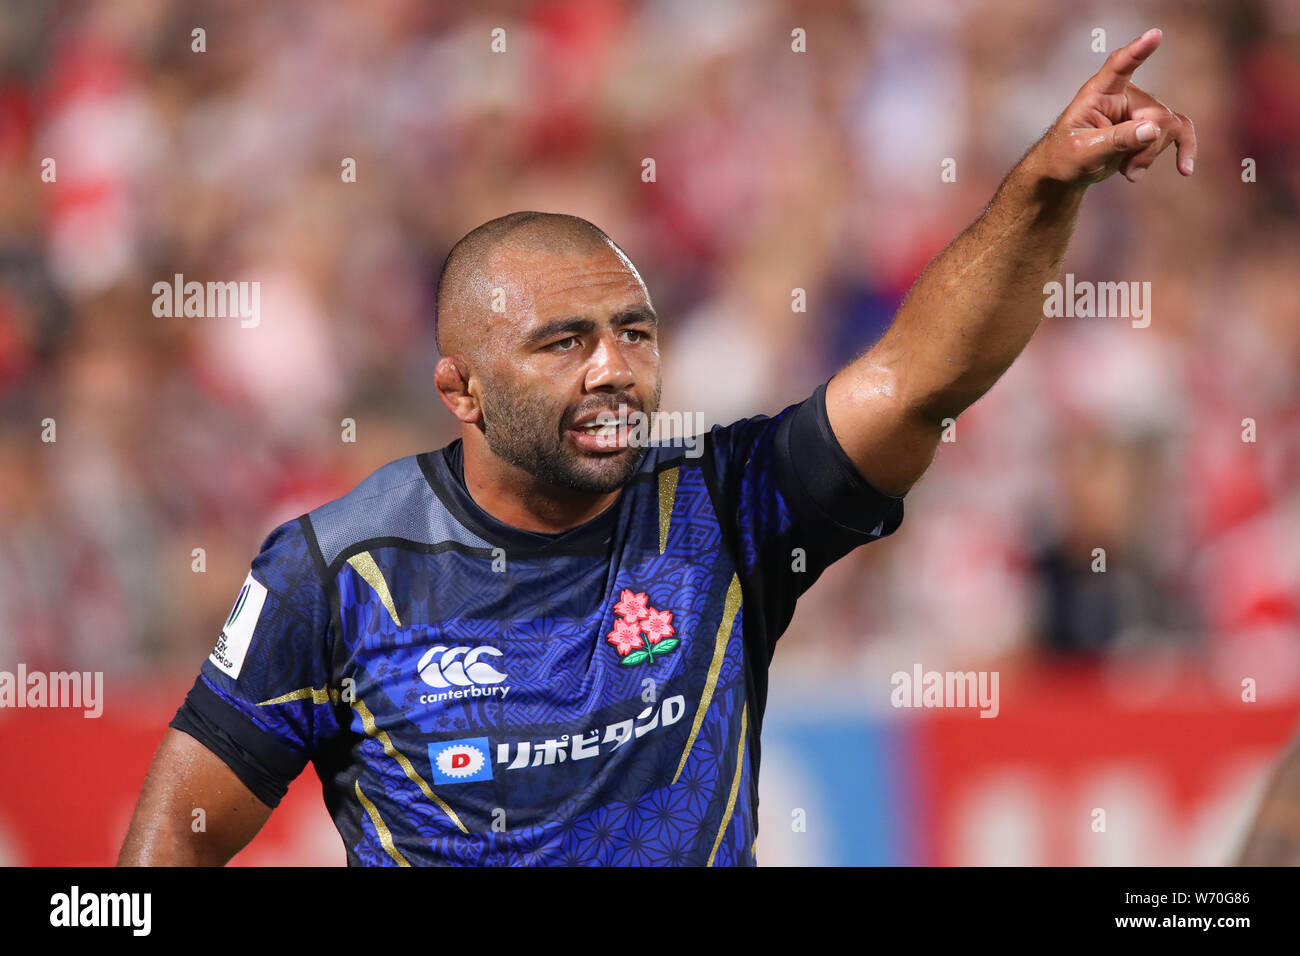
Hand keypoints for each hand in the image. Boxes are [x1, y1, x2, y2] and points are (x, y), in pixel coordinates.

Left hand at [1034, 28, 1196, 184]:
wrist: (1068, 169)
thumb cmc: (1065, 155)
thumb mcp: (1084, 151)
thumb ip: (1117, 139)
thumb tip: (1153, 129)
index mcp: (1099, 92)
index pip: (1119, 66)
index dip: (1137, 51)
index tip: (1155, 35)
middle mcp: (1123, 95)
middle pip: (1156, 113)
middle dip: (1147, 147)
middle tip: (1129, 171)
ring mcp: (1139, 109)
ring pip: (1168, 126)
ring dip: (1152, 155)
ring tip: (1130, 173)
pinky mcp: (1150, 126)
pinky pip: (1179, 131)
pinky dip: (1184, 149)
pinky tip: (1184, 169)